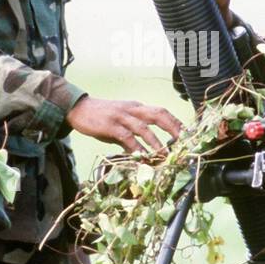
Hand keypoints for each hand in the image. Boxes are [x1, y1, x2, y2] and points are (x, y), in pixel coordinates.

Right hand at [67, 97, 182, 153]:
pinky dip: (136, 148)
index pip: (161, 112)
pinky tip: (142, 156)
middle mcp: (132, 109)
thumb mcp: (120, 122)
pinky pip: (127, 137)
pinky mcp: (110, 125)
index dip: (175, 122)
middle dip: (173, 128)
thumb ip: (133, 133)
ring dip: (156, 142)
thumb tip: (145, 150)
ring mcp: (121, 116)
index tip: (187, 134)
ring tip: (165, 155)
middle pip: (158, 114)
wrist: (77, 108)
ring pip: (144, 127)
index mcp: (137, 107)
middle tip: (184, 142)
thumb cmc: (100, 117)